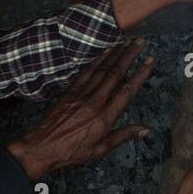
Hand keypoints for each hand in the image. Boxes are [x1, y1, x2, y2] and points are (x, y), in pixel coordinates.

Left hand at [5, 41, 153, 180]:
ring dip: (116, 54)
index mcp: (105, 117)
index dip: (140, 74)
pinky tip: (105, 52)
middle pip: (116, 73)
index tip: (150, 61)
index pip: (127, 90)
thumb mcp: (101, 149)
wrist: (43, 147)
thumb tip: (146, 130)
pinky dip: (97, 60)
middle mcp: (95, 102)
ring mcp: (81, 94)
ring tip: (127, 42)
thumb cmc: (73, 151)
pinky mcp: (70, 91)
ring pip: (102, 69)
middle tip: (140, 42)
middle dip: (130, 56)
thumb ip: (124, 136)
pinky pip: (87, 71)